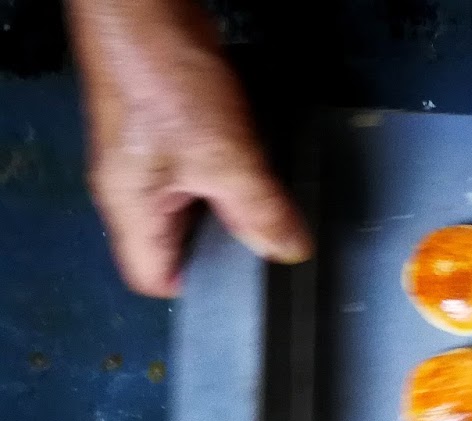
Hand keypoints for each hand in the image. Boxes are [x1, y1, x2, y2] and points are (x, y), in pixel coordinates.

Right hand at [68, 0, 310, 297]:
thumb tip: (287, 250)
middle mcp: (132, 191)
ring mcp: (147, 161)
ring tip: (266, 204)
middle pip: (179, 246)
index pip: (156, 279)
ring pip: (194, 208)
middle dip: (225, 248)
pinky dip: (228, 174)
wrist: (145, 6)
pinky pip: (199, 172)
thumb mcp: (226, 157)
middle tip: (267, 243)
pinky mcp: (165, 132)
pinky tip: (254, 166)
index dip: (201, 289)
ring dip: (231, 208)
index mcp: (131, 209)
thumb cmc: (161, 72)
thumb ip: (260, 212)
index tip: (245, 284)